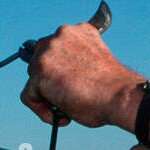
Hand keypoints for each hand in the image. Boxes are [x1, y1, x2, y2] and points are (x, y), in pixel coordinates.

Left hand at [20, 22, 139, 128]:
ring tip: (65, 111)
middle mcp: (61, 35)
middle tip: (64, 100)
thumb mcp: (95, 64)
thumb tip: (65, 80)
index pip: (57, 50)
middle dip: (51, 83)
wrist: (119, 95)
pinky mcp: (39, 69)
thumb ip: (77, 65)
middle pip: (41, 61)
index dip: (61, 72)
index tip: (70, 85)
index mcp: (78, 32)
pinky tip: (60, 116)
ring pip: (34, 78)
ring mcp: (48, 50)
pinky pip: (29, 94)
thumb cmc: (113, 89)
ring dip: (46, 97)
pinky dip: (40, 109)